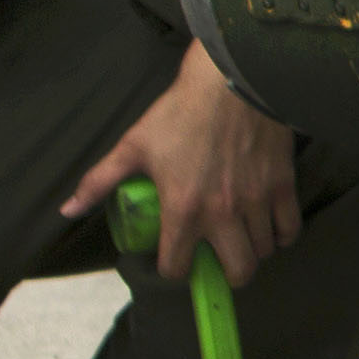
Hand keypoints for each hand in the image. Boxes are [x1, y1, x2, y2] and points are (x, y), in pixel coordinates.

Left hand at [65, 42, 304, 288]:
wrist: (230, 83)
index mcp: (184, 210)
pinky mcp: (282, 187)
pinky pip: (290, 230)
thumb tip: (68, 210)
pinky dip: (281, 236)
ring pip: (263, 253)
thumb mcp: (133, 146)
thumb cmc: (179, 114)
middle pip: (237, 273)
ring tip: (240, 239)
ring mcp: (257, 203)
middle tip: (216, 259)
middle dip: (225, 275)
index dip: (174, 269)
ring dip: (251, 252)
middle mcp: (224, 215)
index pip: (179, 267)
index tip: (174, 260)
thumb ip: (100, 182)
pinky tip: (269, 227)